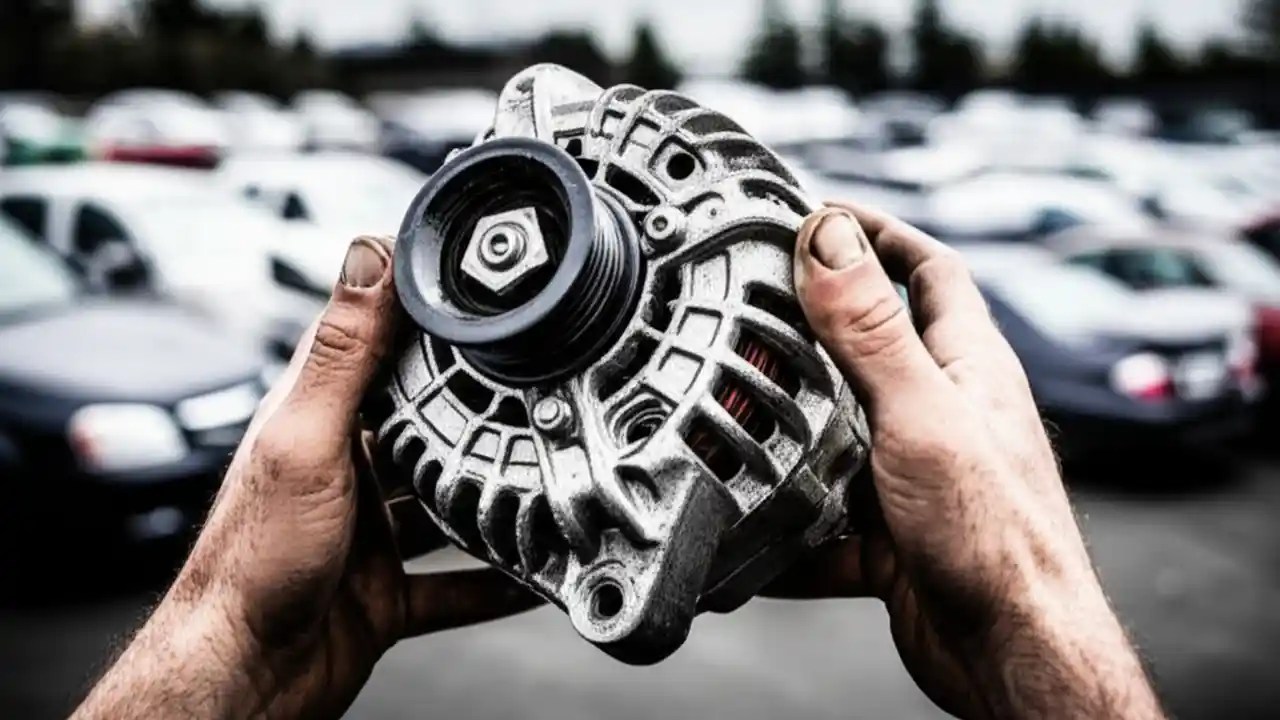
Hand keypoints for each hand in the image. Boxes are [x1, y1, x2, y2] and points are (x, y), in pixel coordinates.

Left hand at [75, 236, 540, 719]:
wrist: (245, 676)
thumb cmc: (254, 564)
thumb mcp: (307, 443)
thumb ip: (342, 355)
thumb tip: (368, 257)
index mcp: (319, 423)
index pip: (379, 351)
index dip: (428, 323)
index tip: (484, 300)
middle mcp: (346, 472)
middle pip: (425, 428)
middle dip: (478, 413)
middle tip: (536, 393)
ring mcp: (368, 535)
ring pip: (446, 505)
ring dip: (492, 497)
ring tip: (543, 479)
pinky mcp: (386, 592)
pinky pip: (457, 583)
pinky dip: (497, 582)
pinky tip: (533, 575)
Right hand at [767, 205, 1163, 718]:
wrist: (1011, 652)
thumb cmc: (995, 537)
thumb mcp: (921, 416)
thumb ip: (871, 330)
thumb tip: (831, 240)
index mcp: (966, 368)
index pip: (928, 272)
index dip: (878, 235)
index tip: (821, 215)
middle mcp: (944, 414)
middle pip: (872, 349)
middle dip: (812, 330)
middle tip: (752, 312)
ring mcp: (916, 475)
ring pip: (839, 434)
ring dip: (790, 430)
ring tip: (734, 418)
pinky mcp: (892, 534)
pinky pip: (826, 515)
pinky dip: (788, 522)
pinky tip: (752, 531)